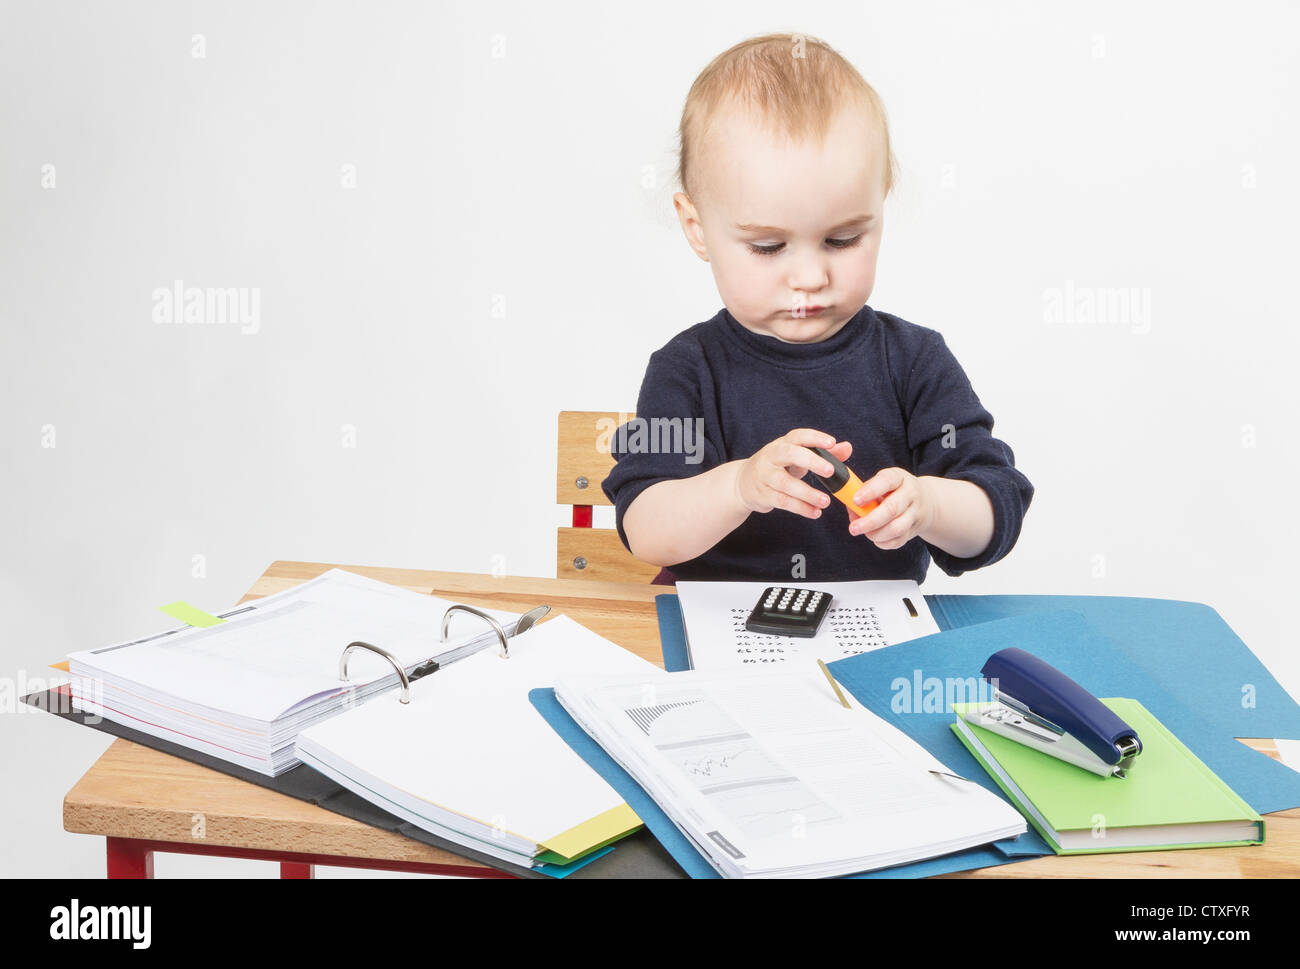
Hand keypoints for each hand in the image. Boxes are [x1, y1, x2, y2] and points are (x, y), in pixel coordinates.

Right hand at [734, 429, 850, 518]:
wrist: (743, 482)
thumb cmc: (778, 466)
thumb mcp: (798, 456)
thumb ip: (824, 453)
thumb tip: (847, 447)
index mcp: (783, 444)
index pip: (799, 436)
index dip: (815, 438)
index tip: (832, 442)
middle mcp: (771, 456)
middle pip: (790, 455)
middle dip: (811, 461)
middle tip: (830, 471)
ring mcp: (765, 475)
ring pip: (786, 483)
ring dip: (807, 493)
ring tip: (825, 502)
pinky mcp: (763, 494)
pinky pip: (783, 502)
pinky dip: (800, 508)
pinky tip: (815, 513)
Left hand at [848, 468, 935, 549]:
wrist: (926, 501)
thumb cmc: (894, 491)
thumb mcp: (882, 483)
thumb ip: (865, 492)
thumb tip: (850, 506)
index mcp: (899, 477)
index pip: (886, 481)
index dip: (870, 491)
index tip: (855, 501)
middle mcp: (910, 494)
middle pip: (891, 509)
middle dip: (870, 521)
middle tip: (853, 528)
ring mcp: (915, 513)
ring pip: (896, 528)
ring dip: (875, 534)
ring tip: (863, 532)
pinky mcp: (914, 529)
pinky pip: (898, 541)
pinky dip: (882, 542)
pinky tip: (876, 537)